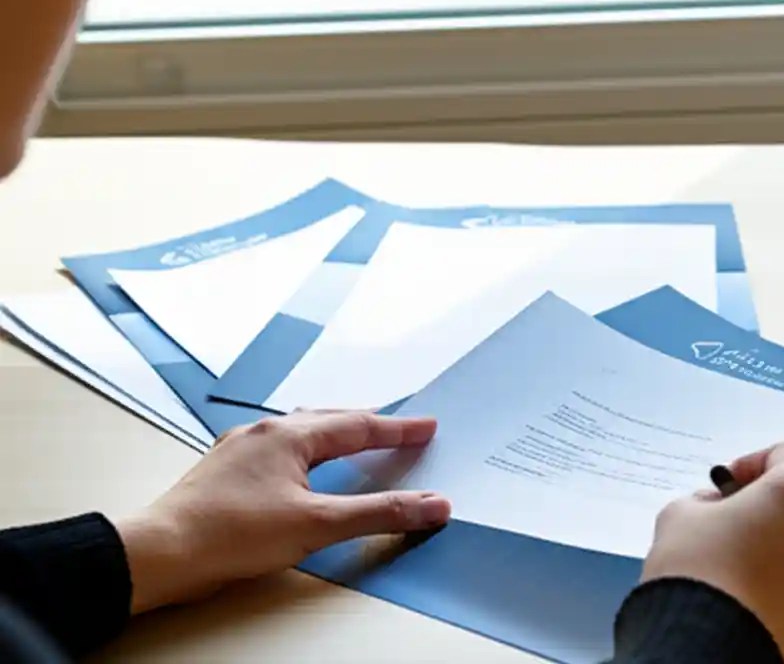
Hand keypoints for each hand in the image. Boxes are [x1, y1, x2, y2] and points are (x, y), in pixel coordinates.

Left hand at [114, 411, 450, 613]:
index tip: (426, 427)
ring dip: (333, 433)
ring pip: (299, 431)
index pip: (359, 425)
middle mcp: (264, 432)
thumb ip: (379, 513)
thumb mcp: (317, 525)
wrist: (160, 553)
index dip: (398, 429)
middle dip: (368, 424)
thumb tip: (432, 505)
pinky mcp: (224, 472)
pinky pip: (276, 448)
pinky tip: (301, 467)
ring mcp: (240, 450)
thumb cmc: (230, 535)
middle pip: (329, 419)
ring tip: (354, 440)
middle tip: (398, 429)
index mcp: (289, 435)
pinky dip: (304, 451)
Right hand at [641, 442, 783, 662]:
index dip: (754, 462)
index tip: (728, 483)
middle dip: (767, 505)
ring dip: (777, 542)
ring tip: (735, 561)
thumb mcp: (681, 513)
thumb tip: (717, 510)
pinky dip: (781, 578)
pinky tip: (746, 591)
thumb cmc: (696, 570)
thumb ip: (706, 500)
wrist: (705, 641)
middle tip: (729, 519)